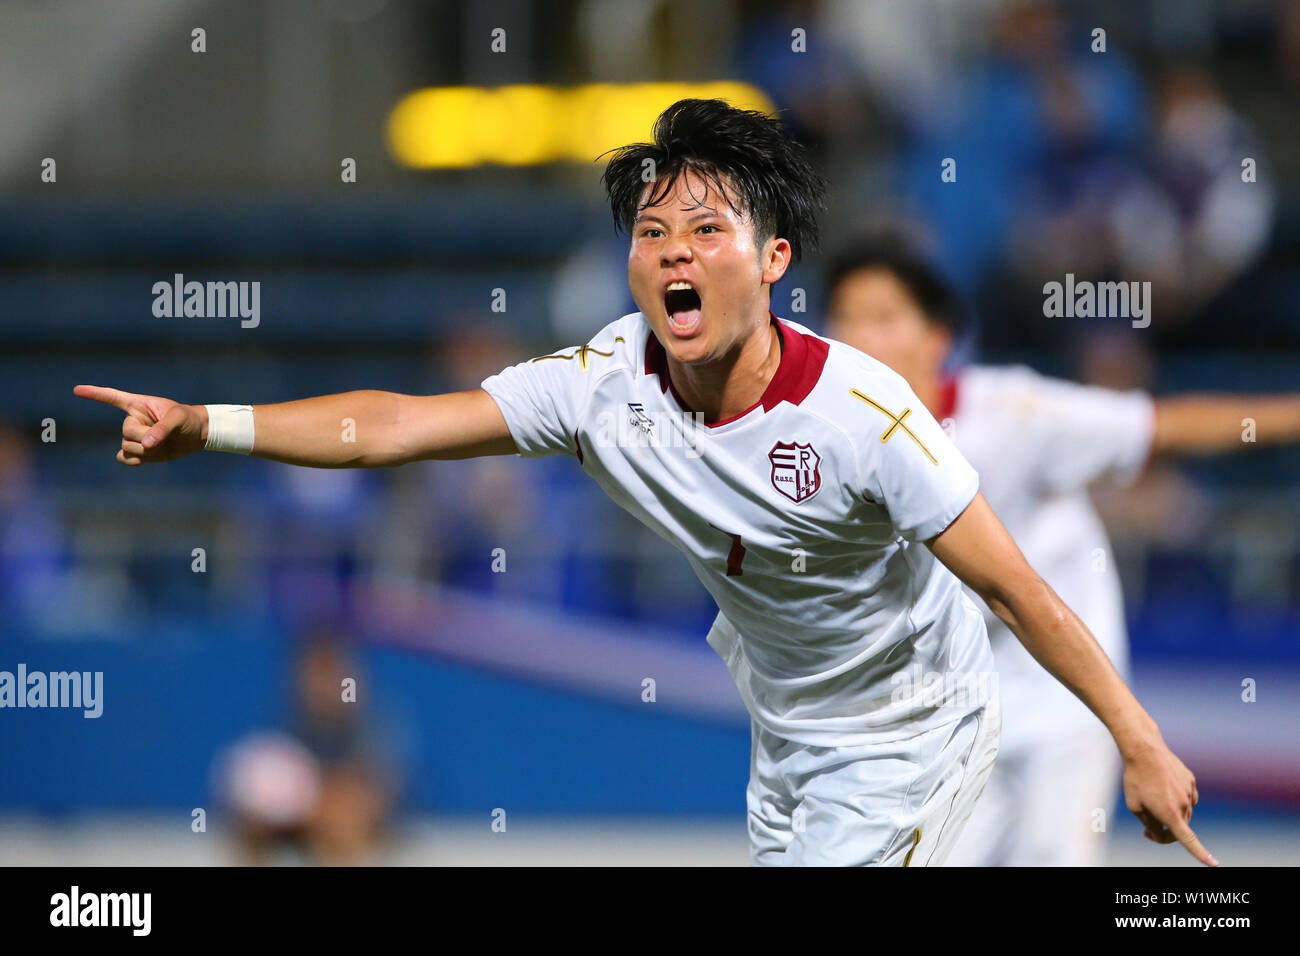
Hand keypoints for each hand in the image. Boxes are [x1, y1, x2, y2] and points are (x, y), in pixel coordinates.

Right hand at [74, 385, 207, 464]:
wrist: (196, 434)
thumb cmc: (187, 419)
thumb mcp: (177, 419)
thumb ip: (162, 429)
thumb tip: (146, 445)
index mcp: (139, 405)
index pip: (113, 397)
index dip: (95, 394)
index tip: (76, 390)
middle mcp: (133, 420)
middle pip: (126, 432)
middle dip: (144, 437)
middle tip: (163, 436)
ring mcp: (136, 436)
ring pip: (127, 447)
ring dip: (144, 451)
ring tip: (161, 445)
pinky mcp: (140, 452)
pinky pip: (124, 458)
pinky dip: (130, 460)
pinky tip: (141, 459)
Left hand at [1122, 738, 1217, 865]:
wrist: (1144, 750)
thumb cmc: (1135, 779)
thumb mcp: (1135, 807)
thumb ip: (1151, 825)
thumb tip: (1164, 833)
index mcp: (1169, 813)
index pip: (1188, 840)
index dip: (1201, 854)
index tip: (1214, 865)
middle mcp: (1184, 804)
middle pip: (1179, 828)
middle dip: (1165, 831)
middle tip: (1147, 830)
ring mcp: (1189, 792)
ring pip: (1183, 812)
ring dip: (1170, 813)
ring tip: (1151, 798)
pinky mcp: (1191, 781)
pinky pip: (1187, 797)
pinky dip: (1177, 799)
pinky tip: (1163, 788)